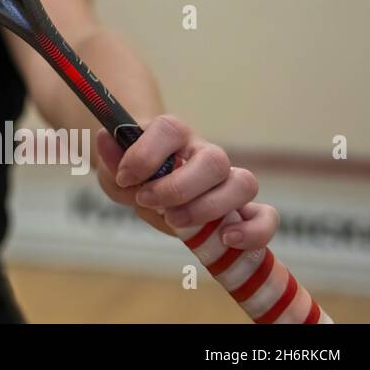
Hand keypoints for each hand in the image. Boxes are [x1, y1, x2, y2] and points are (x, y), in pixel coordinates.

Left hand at [95, 114, 279, 250]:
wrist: (151, 186)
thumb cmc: (135, 174)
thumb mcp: (115, 167)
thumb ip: (112, 157)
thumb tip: (103, 137)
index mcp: (173, 134)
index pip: (170, 130)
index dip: (146, 154)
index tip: (125, 177)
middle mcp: (204, 153)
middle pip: (214, 159)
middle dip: (179, 188)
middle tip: (148, 202)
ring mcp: (226, 180)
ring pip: (243, 183)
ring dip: (210, 208)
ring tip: (175, 222)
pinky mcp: (240, 209)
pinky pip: (265, 216)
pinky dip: (254, 230)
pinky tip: (227, 240)